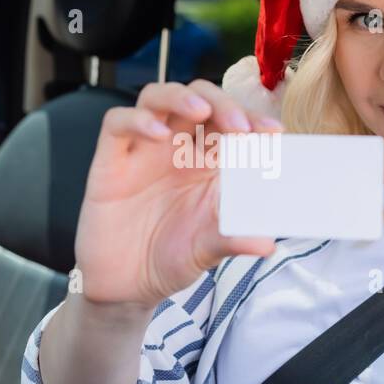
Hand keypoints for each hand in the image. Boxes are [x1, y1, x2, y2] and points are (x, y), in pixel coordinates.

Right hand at [74, 79, 282, 305]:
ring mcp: (143, 150)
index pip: (232, 123)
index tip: (273, 132)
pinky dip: (137, 120)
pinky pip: (117, 124)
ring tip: (201, 111)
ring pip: (157, 97)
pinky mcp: (110, 161)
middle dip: (222, 103)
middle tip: (240, 125)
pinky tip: (157, 133)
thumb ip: (234, 239)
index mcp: (209, 162)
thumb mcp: (207, 250)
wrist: (126, 286)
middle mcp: (177, 148)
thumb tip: (267, 244)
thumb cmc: (170, 258)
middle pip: (198, 98)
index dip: (253, 119)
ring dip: (181, 97)